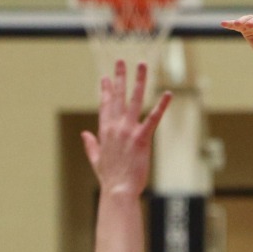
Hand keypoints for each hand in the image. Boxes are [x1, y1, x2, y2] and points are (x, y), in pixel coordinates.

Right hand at [82, 60, 170, 194]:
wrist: (118, 190)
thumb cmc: (109, 178)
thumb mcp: (96, 159)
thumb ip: (90, 145)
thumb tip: (84, 134)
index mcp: (104, 131)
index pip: (105, 105)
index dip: (106, 90)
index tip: (106, 77)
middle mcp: (115, 127)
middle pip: (118, 97)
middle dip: (120, 77)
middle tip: (121, 61)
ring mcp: (128, 131)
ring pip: (134, 100)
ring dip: (139, 81)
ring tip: (142, 65)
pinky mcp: (142, 138)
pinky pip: (153, 118)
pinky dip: (161, 105)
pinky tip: (168, 93)